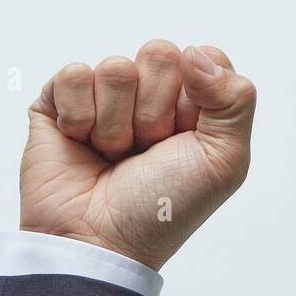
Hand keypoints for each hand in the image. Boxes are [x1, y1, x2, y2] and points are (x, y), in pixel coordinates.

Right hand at [21, 41, 256, 270]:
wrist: (102, 242)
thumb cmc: (163, 208)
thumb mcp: (224, 160)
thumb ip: (235, 99)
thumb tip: (197, 53)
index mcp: (192, 102)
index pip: (202, 58)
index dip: (193, 100)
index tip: (183, 140)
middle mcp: (149, 92)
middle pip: (159, 54)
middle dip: (153, 112)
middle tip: (145, 151)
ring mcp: (104, 95)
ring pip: (115, 68)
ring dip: (115, 124)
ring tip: (113, 155)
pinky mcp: (60, 100)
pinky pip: (74, 75)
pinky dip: (80, 119)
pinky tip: (82, 145)